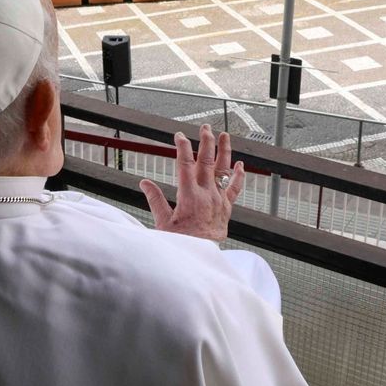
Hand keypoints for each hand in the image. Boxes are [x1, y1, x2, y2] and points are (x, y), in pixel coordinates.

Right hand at [139, 125, 245, 243]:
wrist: (201, 258)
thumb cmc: (181, 242)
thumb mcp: (163, 222)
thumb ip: (155, 200)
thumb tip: (145, 183)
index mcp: (189, 196)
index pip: (185, 164)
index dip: (182, 147)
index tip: (179, 136)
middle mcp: (206, 195)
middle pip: (207, 161)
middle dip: (206, 141)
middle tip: (205, 127)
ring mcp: (219, 200)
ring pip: (224, 170)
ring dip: (224, 151)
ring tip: (225, 136)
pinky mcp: (226, 208)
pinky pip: (235, 188)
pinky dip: (238, 175)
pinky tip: (240, 164)